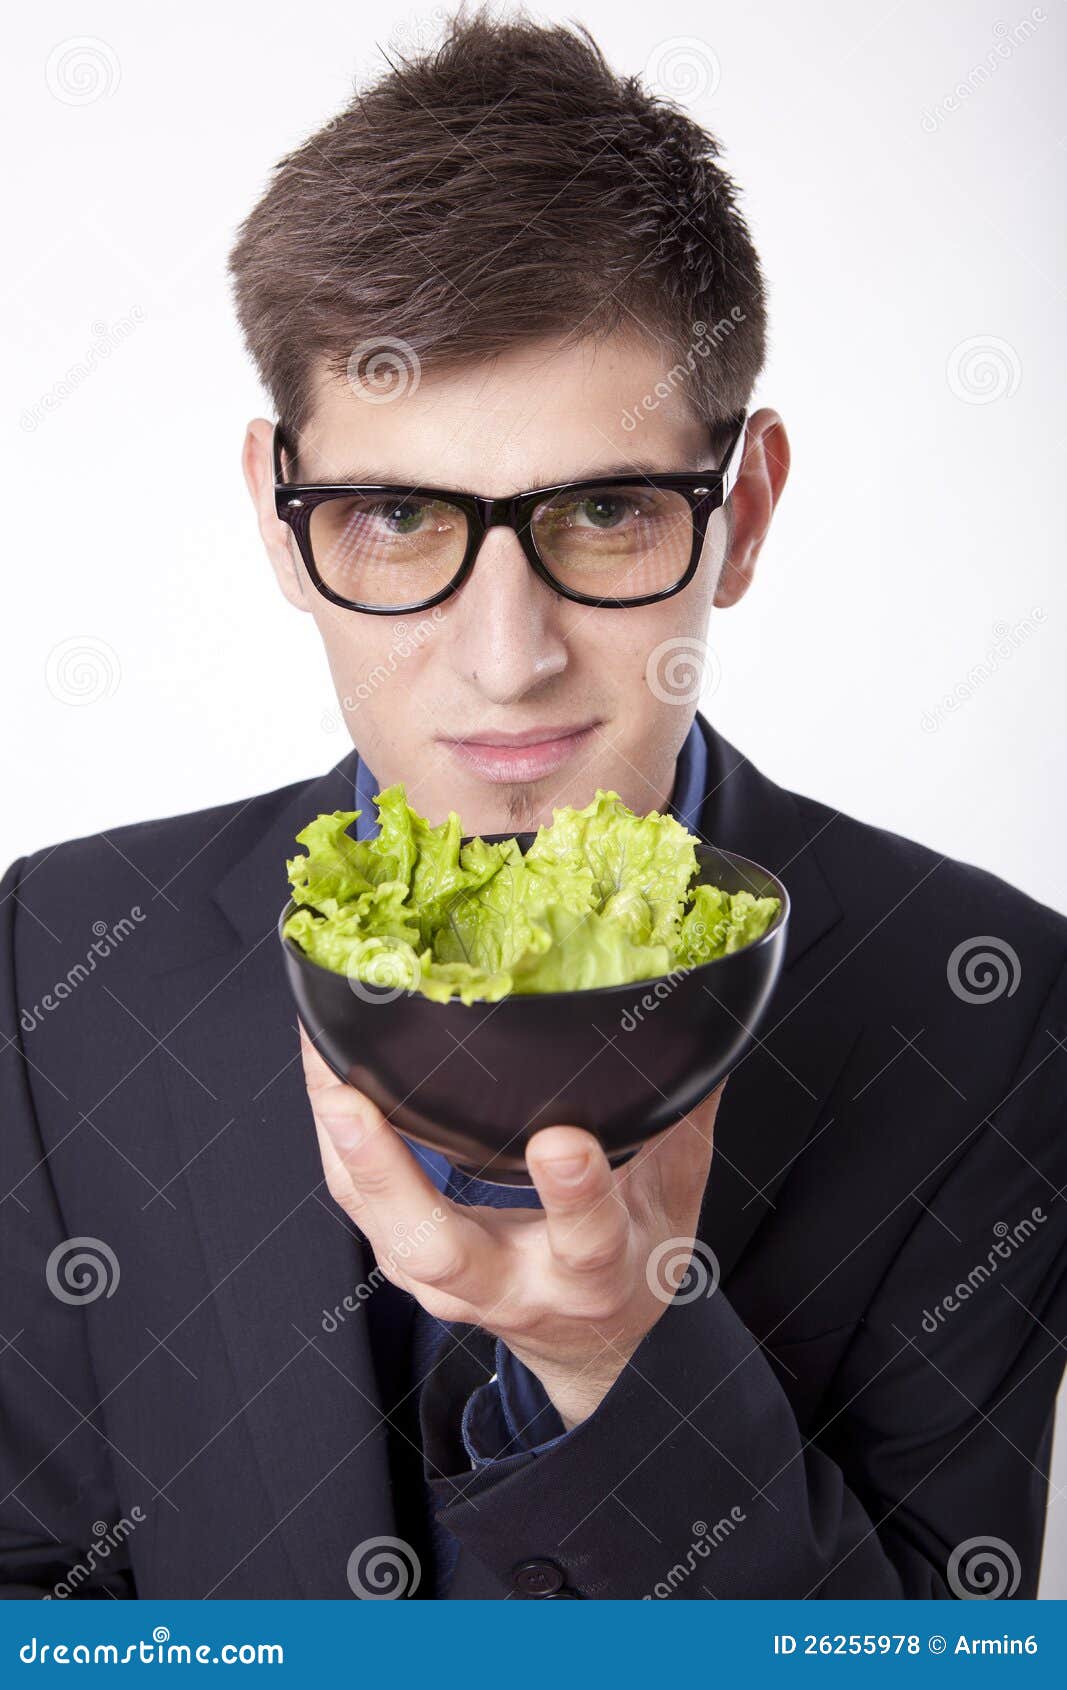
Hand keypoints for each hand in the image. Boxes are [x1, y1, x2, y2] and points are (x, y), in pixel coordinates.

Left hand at [300, 1024, 723, 1427]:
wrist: (594, 1349)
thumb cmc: (634, 1262)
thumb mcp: (677, 1199)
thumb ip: (683, 1118)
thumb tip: (700, 1018)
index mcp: (590, 1274)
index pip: (586, 1239)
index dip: (574, 1195)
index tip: (563, 1141)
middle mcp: (507, 1286)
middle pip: (436, 1248)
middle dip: (391, 1176)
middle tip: (353, 1104)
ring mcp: (445, 1282)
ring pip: (378, 1222)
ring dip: (341, 1144)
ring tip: (320, 1055)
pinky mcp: (408, 1261)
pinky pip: (357, 1200)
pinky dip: (336, 1137)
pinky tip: (324, 1069)